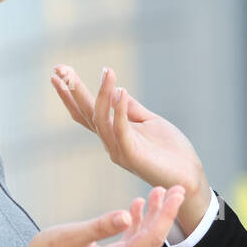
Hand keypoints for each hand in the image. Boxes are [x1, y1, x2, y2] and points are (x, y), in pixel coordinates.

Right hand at [16, 185, 185, 246]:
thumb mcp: (72, 236)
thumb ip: (101, 226)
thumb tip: (128, 216)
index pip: (151, 237)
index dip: (167, 213)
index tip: (178, 191)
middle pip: (152, 241)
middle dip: (166, 214)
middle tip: (177, 188)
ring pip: (142, 243)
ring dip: (151, 218)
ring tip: (158, 193)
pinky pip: (130, 246)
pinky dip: (136, 227)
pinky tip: (135, 209)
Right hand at [49, 65, 208, 199]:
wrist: (189, 177)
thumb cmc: (170, 151)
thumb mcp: (149, 122)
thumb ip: (132, 109)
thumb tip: (116, 89)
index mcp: (113, 133)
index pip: (86, 111)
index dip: (71, 93)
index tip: (58, 71)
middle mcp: (110, 142)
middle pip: (86, 114)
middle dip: (72, 91)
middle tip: (59, 69)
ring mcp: (118, 150)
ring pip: (101, 119)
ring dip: (102, 94)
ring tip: (107, 71)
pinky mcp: (132, 156)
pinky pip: (121, 130)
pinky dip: (120, 110)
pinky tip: (121, 91)